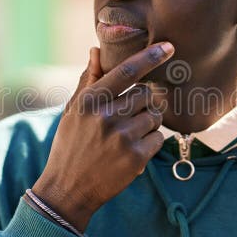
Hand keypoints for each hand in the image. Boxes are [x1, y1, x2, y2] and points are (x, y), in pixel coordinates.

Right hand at [31, 42, 174, 231]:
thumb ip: (88, 80)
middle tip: (128, 117)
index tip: (168, 47)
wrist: (67, 189)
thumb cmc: (70, 145)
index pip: (126, 71)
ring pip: (154, 116)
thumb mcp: (73, 111)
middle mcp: (105, 117)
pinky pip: (158, 138)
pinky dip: (150, 143)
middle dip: (142, 103)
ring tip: (127, 136)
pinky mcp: (136, 158)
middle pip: (145, 94)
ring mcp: (122, 138)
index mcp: (89, 101)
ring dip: (147, 124)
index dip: (149, 57)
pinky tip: (132, 151)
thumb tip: (96, 50)